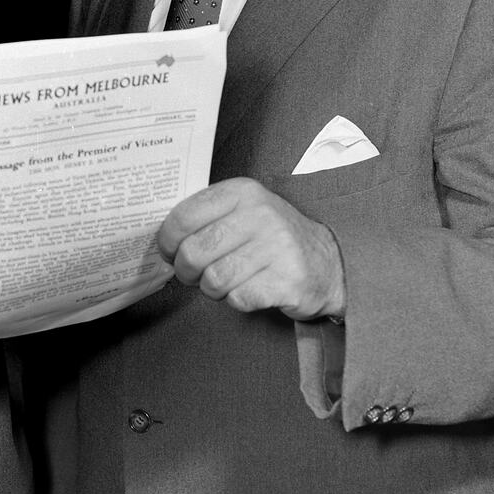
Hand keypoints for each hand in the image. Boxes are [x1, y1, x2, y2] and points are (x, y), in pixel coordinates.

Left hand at [159, 178, 345, 320]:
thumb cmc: (273, 238)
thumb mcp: (245, 210)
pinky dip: (236, 300)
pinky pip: (238, 299)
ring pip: (214, 279)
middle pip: (194, 251)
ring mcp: (276, 247)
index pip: (184, 216)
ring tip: (225, 282)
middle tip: (194, 274)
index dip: (168, 241)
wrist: (330, 262)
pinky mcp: (287, 281)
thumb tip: (163, 241)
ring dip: (212, 288)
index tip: (170, 251)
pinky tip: (249, 290)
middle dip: (186, 271)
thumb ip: (207, 216)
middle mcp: (260, 215)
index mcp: (243, 192)